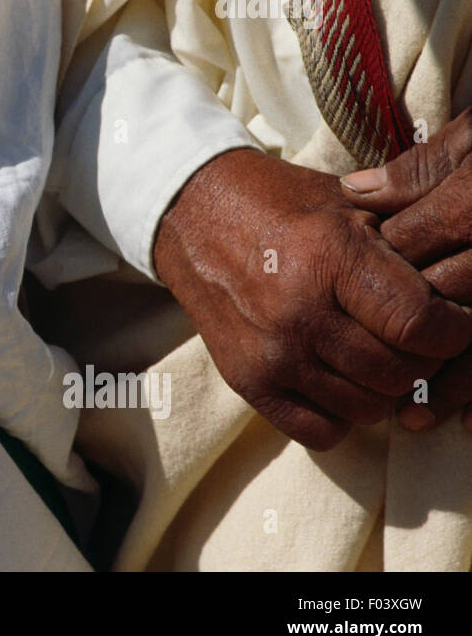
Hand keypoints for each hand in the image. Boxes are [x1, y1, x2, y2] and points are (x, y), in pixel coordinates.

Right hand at [154, 147, 469, 449]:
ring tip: (373, 355)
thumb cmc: (281, 205)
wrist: (191, 214)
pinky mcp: (246, 379)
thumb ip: (406, 242)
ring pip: (367, 408)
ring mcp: (269, 351)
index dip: (452, 331)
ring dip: (382, 389)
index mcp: (328, 256)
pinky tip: (338, 381)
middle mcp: (298, 310)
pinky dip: (341, 416)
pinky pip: (320, 431)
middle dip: (420, 360)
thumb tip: (461, 284)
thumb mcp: (348, 203)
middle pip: (398, 372)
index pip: (418, 324)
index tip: (450, 322)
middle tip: (410, 338)